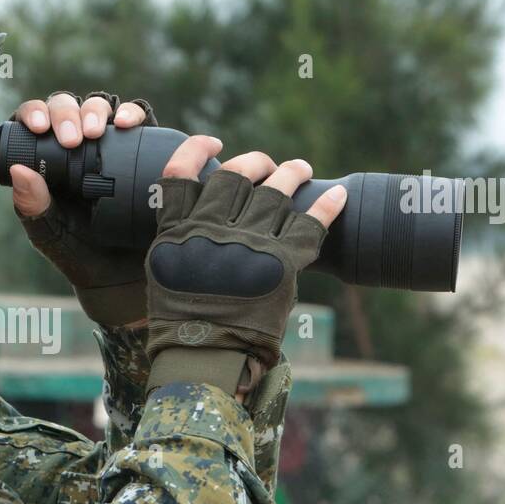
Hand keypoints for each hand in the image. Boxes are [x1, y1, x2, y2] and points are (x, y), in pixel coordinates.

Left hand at [8, 90, 157, 327]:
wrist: (119, 275)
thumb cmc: (76, 252)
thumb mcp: (46, 231)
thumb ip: (31, 205)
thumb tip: (18, 171)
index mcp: (44, 158)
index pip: (35, 121)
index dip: (35, 114)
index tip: (40, 127)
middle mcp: (75, 145)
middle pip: (67, 107)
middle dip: (67, 114)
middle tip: (72, 139)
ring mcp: (108, 145)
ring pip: (100, 107)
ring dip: (97, 110)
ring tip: (97, 130)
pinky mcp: (139, 149)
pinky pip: (137, 120)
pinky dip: (132, 113)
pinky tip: (127, 123)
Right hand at [144, 142, 346, 394]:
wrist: (205, 359)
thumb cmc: (181, 323)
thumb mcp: (166, 273)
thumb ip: (183, 239)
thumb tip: (203, 213)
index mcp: (178, 232)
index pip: (181, 172)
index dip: (197, 150)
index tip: (213, 144)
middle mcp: (212, 231)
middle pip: (236, 174)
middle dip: (254, 162)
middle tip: (265, 164)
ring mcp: (248, 244)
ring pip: (276, 191)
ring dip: (291, 173)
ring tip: (300, 168)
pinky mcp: (281, 264)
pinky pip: (311, 224)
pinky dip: (327, 206)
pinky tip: (338, 195)